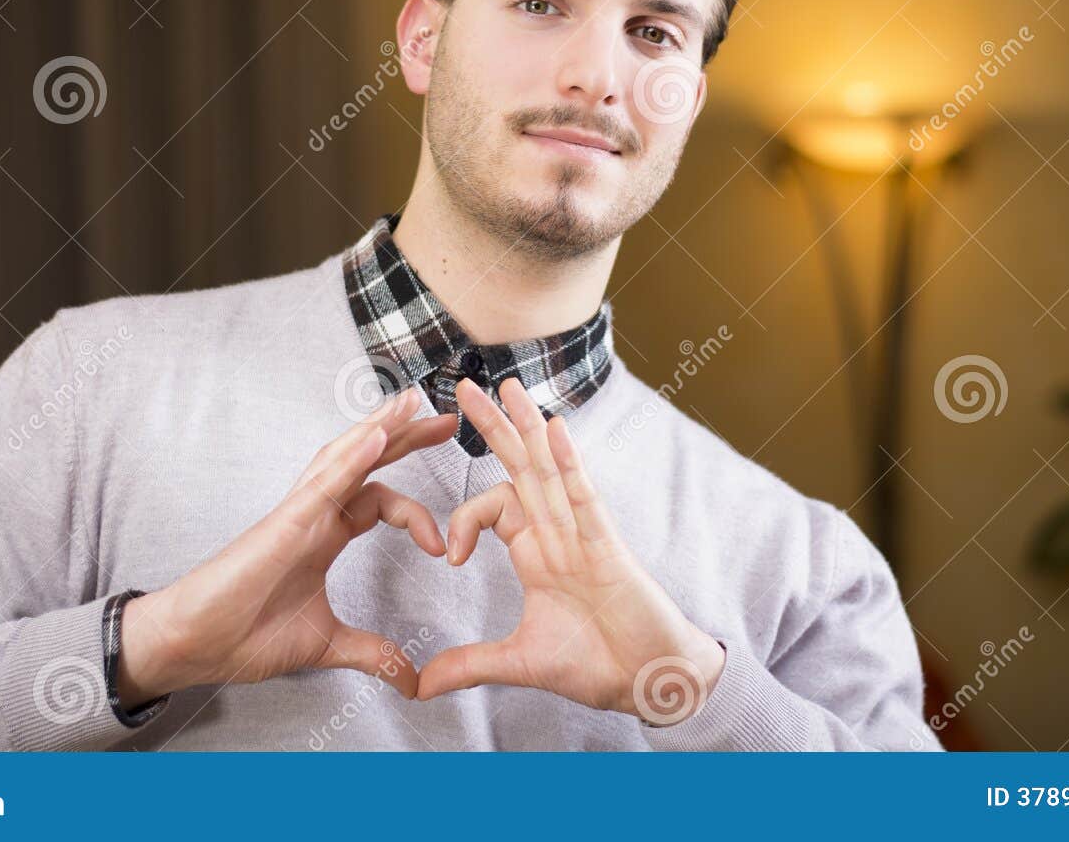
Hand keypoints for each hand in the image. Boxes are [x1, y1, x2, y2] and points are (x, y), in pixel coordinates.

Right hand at [118, 388, 455, 704]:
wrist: (194, 645)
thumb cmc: (243, 635)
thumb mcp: (327, 645)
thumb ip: (371, 654)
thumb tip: (409, 681)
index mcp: (324, 536)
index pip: (377, 499)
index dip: (416, 511)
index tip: (442, 547)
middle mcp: (314, 515)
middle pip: (366, 463)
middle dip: (406, 438)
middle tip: (446, 420)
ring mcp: (298, 514)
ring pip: (344, 457)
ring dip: (380, 428)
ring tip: (411, 403)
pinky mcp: (284, 523)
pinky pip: (324, 482)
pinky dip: (353, 456)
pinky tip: (379, 434)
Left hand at [415, 377, 724, 723]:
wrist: (646, 681)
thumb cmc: (596, 663)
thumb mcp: (519, 662)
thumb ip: (471, 664)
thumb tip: (422, 684)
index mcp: (536, 550)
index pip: (492, 507)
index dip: (462, 520)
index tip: (448, 558)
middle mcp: (557, 532)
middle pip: (520, 465)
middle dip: (492, 425)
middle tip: (462, 383)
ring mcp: (583, 534)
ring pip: (550, 468)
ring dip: (527, 425)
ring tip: (507, 383)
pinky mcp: (607, 546)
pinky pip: (584, 495)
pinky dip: (569, 462)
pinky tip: (554, 428)